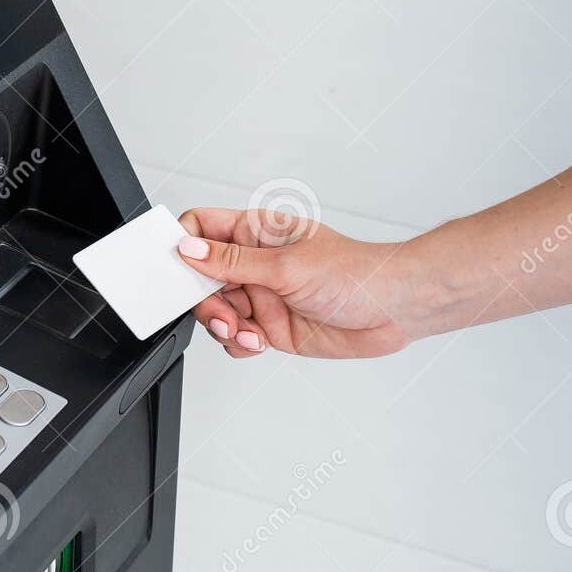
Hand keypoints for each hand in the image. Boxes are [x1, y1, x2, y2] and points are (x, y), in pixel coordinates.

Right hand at [175, 208, 416, 359]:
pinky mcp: (270, 326)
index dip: (182, 244)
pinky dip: (239, 344)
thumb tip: (189, 250)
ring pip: (215, 311)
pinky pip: (235, 337)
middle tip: (221, 315)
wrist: (395, 309)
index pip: (201, 228)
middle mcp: (254, 262)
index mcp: (254, 232)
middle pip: (200, 278)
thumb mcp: (286, 266)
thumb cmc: (356, 273)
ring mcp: (261, 295)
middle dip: (204, 301)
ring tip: (248, 333)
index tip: (176, 268)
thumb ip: (233, 262)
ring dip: (224, 326)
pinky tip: (259, 342)